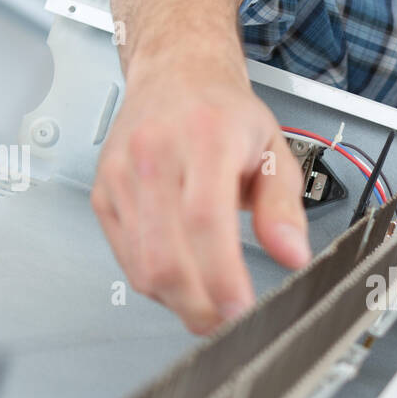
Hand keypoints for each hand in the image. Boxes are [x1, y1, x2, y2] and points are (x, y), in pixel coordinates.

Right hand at [89, 48, 311, 334]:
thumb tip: (292, 254)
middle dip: (198, 305)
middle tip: (226, 323)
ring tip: (209, 306)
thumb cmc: (223, 112)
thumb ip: (285, 206)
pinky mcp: (104, 195)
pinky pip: (126, 258)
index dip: (220, 275)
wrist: (175, 74)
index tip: (240, 309)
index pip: (204, 219)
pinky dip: (155, 283)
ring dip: (177, 300)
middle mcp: (154, 154)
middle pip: (165, 254)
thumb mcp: (274, 150)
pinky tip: (182, 281)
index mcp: (203, 138)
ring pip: (141, 265)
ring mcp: (121, 176)